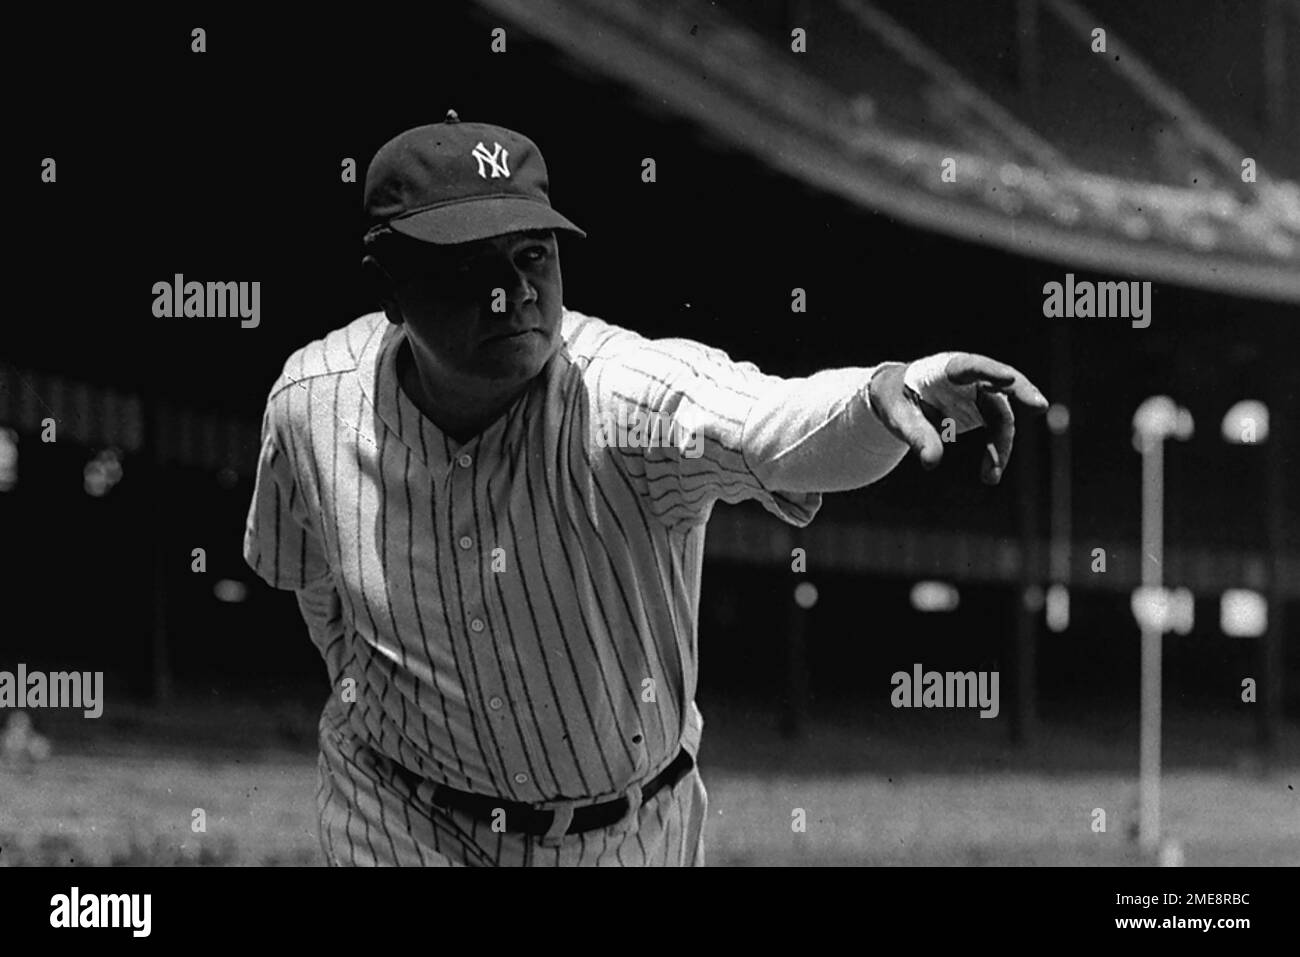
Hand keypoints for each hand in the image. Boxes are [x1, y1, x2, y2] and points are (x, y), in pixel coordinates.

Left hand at [866, 352, 1047, 484]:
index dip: (989, 371)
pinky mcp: (982, 411)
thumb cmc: (894, 398)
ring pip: (1001, 416)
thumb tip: (932, 462)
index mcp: (944, 369)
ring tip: (990, 477)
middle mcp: (968, 378)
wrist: (896, 397)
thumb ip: (916, 435)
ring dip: (1001, 446)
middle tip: (1040, 406)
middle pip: (1001, 383)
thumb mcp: (897, 416)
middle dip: (1023, 393)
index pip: (970, 366)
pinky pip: (997, 431)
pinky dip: (996, 452)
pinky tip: (990, 474)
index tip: (1007, 378)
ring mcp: (979, 394)